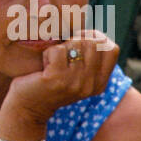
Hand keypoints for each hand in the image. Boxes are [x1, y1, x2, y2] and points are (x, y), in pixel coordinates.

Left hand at [4, 32, 118, 126]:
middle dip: (75, 40)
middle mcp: (91, 85)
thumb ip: (89, 57)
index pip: (112, 49)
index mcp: (100, 83)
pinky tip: (44, 67)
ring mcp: (75, 83)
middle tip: (62, 51)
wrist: (28, 108)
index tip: (79, 42)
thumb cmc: (51, 81)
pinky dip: (47, 54)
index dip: (96, 38)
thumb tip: (94, 32)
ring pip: (76, 44)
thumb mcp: (76, 73)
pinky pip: (57, 50)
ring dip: (60, 47)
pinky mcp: (57, 79)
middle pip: (94, 43)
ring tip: (53, 62)